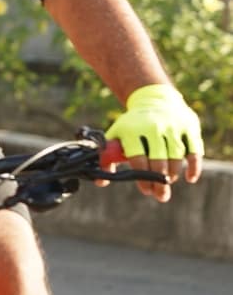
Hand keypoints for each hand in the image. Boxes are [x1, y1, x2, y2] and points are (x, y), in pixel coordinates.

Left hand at [105, 84, 204, 201]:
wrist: (153, 99)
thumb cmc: (133, 125)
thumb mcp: (117, 135)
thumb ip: (108, 158)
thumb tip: (100, 182)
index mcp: (131, 129)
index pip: (137, 158)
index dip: (142, 177)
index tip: (145, 190)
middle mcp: (152, 126)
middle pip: (158, 160)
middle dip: (159, 182)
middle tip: (159, 195)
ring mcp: (172, 126)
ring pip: (176, 157)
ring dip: (173, 174)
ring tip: (167, 182)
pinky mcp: (189, 127)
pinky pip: (194, 151)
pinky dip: (193, 167)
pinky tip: (189, 178)